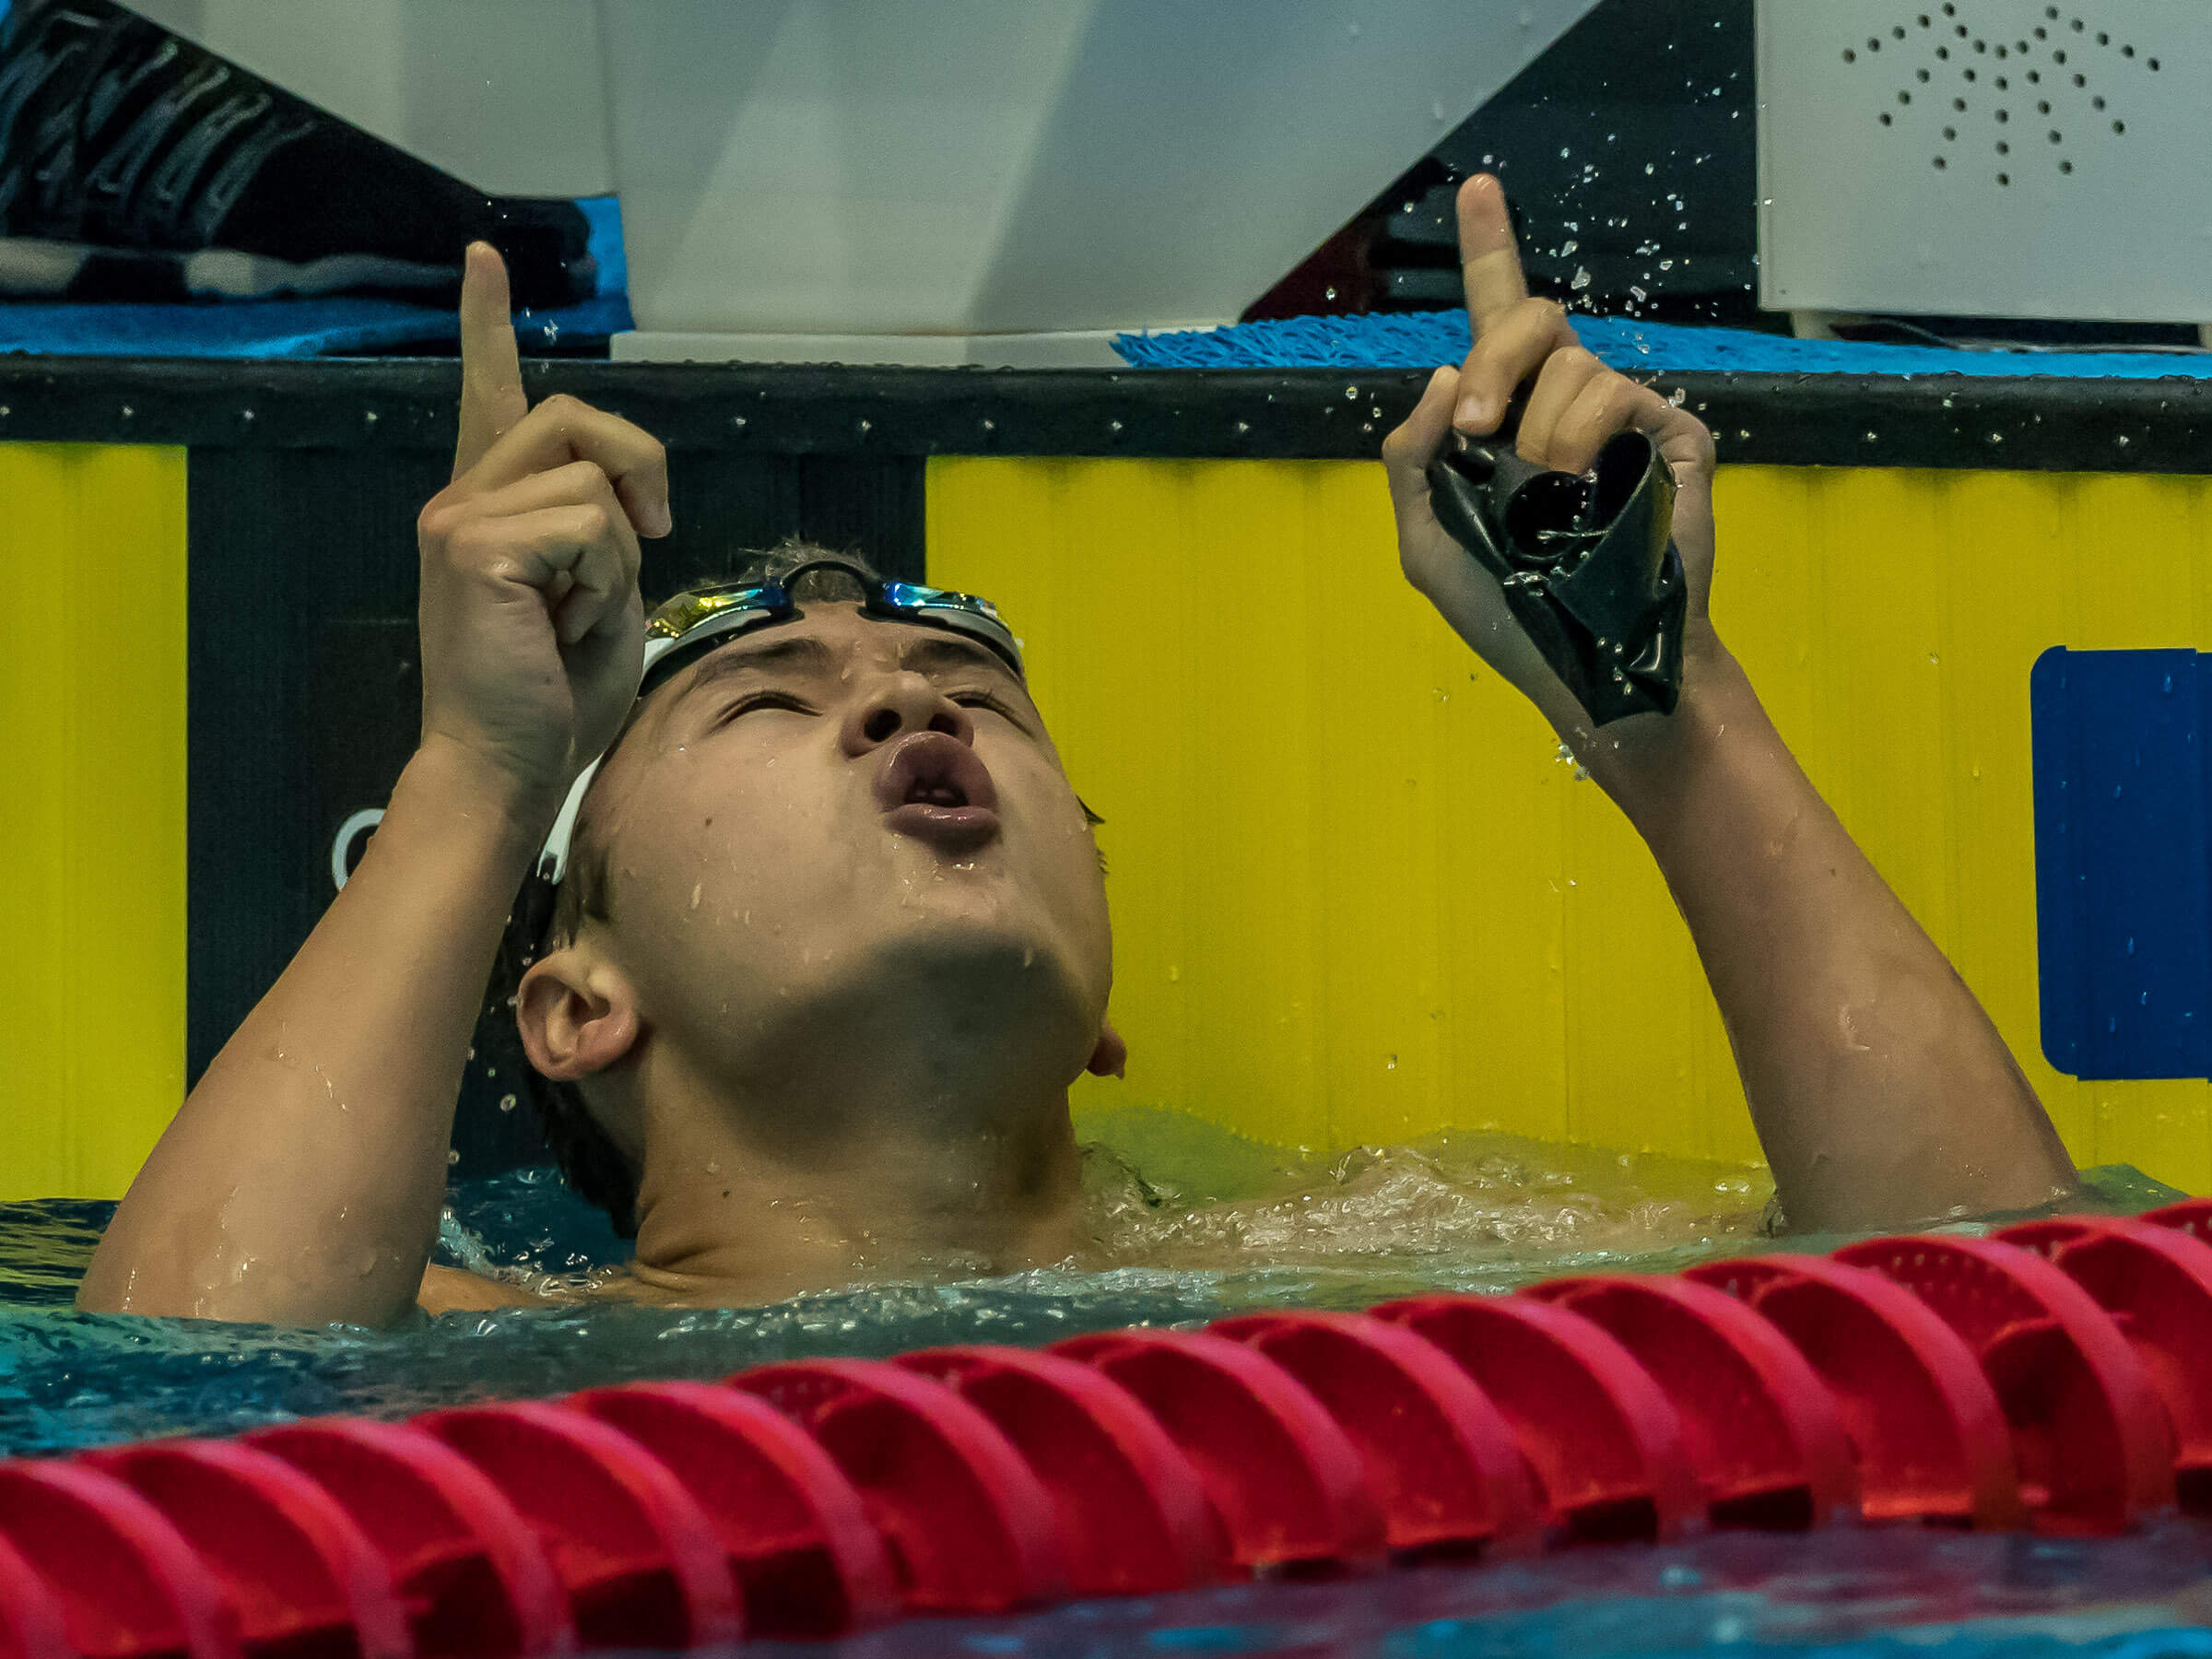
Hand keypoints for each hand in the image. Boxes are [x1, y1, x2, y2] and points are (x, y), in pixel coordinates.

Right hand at [415, 243, 666, 805]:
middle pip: (579, 415)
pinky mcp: (472, 543)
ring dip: (619, 558)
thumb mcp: (601, 595)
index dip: (488, 323)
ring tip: (576, 616)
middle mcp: (462, 497)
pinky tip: (564, 627)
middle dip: (643, 473)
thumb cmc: (554, 700)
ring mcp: (459, 516)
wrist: (506, 768)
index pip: (490, 395)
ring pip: (595, 481)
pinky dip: (604, 581)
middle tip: (651, 536)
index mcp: (491, 507)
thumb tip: (627, 497)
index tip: (484, 257)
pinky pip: (589, 524)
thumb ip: (604, 529)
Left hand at [1381, 176, 1717, 738]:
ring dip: (1541, 437)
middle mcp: (1563, 404)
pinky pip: (1615, 393)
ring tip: (1550, 500)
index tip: (1479, 188)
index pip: (1495, 321)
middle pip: (1529, 316)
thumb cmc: (1512, 615)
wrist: (1592, 664)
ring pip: (1570, 363)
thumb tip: (1444, 373)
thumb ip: (1412, 459)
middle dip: (1496, 357)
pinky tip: (1589, 493)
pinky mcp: (1670, 433)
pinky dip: (1584, 442)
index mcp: (1505, 418)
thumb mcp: (1428, 542)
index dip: (1490, 248)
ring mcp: (1622, 416)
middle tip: (1478, 426)